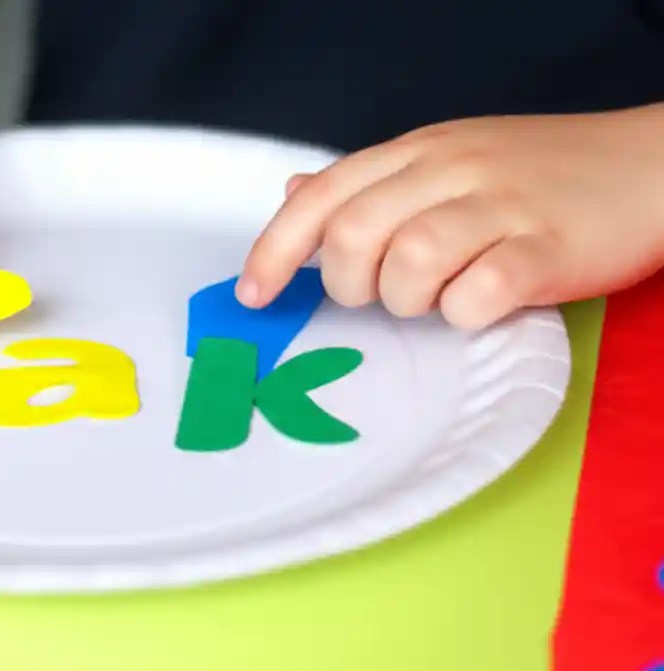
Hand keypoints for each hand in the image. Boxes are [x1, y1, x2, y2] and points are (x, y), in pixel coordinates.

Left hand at [239, 104, 663, 328]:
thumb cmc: (546, 171)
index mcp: (420, 149)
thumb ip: (372, 181)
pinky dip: (465, 313)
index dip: (275, 249)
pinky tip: (482, 303)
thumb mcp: (450, 157)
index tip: (254, 294)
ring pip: (407, 262)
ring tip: (438, 295)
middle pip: (354, 234)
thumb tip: (296, 191)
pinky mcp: (547, 250)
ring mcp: (502, 206)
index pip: (322, 195)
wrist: (652, 165)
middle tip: (379, 295)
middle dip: (349, 283)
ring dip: (407, 299)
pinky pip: (475, 295)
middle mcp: (453, 169)